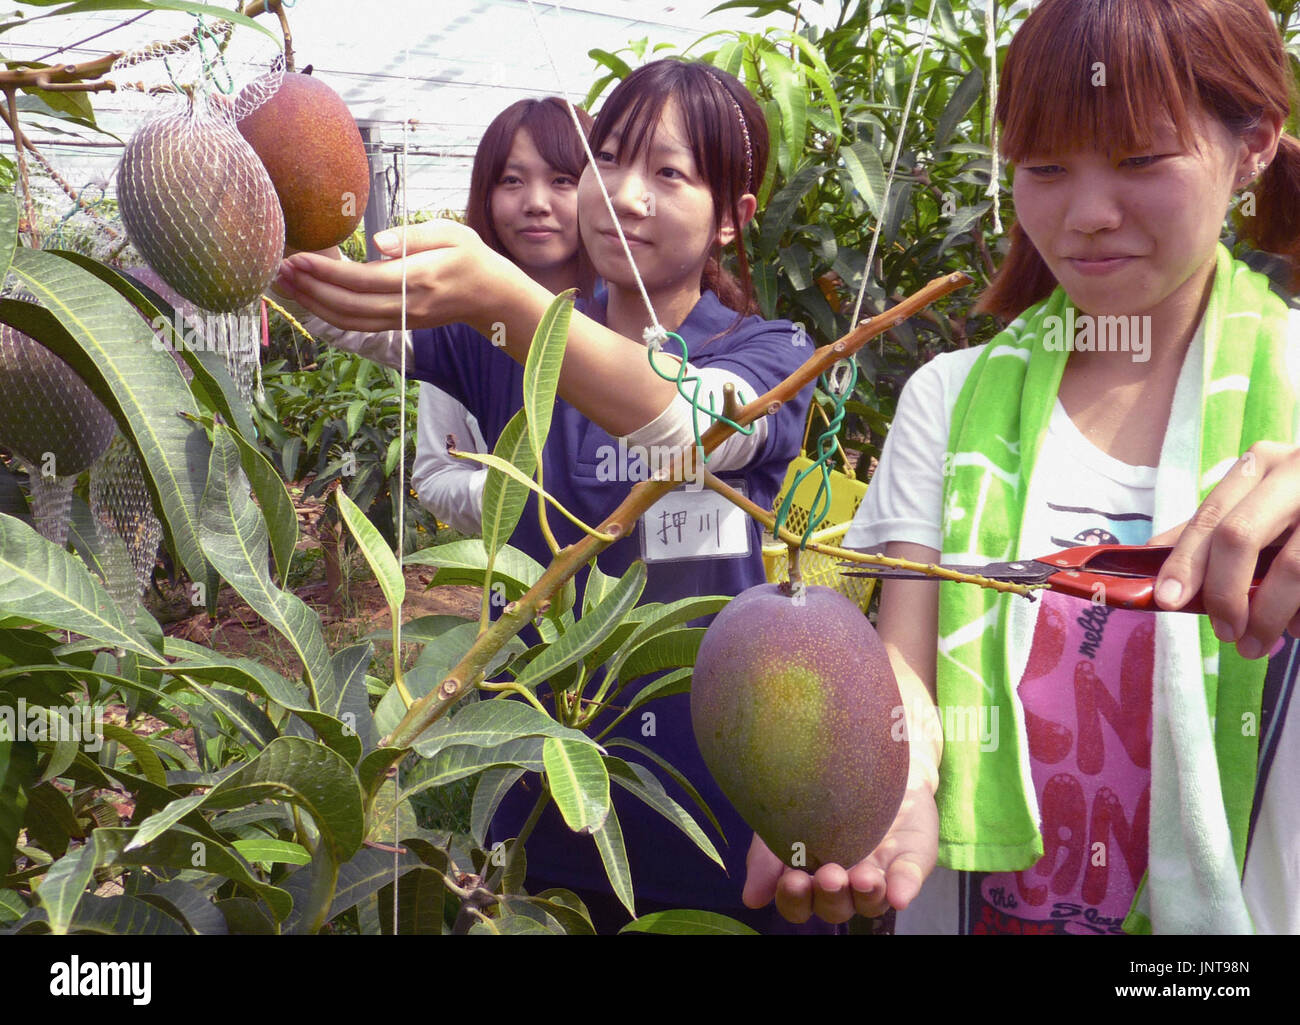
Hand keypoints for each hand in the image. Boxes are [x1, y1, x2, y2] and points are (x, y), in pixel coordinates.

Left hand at [272, 221, 530, 333]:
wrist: (492, 297)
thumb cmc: (472, 257)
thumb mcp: (452, 234)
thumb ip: (414, 236)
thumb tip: (377, 241)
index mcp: (421, 280)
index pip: (365, 280)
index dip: (328, 272)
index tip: (299, 257)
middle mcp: (409, 306)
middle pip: (350, 306)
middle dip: (311, 290)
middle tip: (280, 270)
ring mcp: (403, 320)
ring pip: (350, 321)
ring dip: (313, 305)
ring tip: (286, 285)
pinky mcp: (398, 324)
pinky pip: (357, 324)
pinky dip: (328, 314)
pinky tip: (309, 297)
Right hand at [740, 770, 938, 924]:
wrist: (860, 746)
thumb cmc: (817, 788)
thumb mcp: (784, 814)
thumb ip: (766, 857)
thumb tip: (752, 898)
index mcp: (810, 876)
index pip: (799, 904)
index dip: (795, 899)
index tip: (792, 879)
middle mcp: (845, 882)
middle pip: (835, 908)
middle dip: (831, 896)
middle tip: (829, 874)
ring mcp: (880, 872)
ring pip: (873, 902)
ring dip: (866, 896)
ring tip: (864, 877)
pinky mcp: (910, 858)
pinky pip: (908, 880)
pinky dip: (903, 888)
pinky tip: (898, 893)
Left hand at [1152, 440, 1299, 658]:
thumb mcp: (1260, 504)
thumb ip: (1213, 527)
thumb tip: (1148, 556)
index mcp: (1262, 465)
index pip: (1210, 517)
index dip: (1185, 561)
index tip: (1168, 600)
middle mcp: (1297, 470)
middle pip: (1241, 535)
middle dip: (1225, 593)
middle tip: (1224, 634)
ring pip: (1293, 566)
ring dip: (1269, 615)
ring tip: (1255, 646)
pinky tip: (1298, 628)